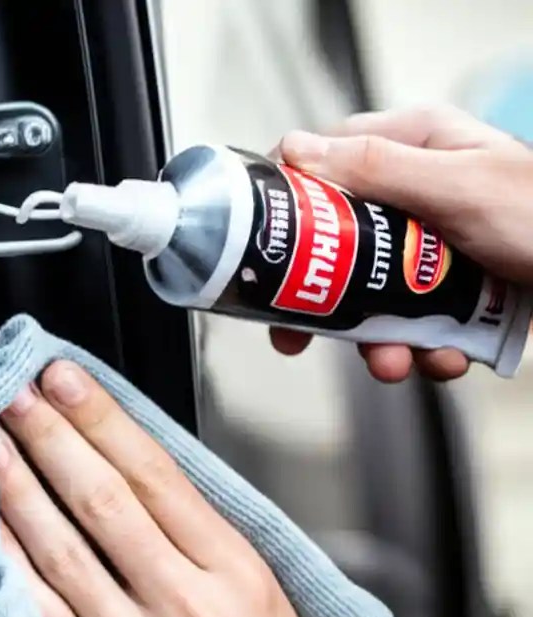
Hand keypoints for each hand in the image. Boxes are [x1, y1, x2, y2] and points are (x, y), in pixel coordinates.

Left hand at [0, 361, 321, 616]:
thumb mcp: (268, 605)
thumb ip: (204, 538)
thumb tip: (133, 465)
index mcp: (238, 582)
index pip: (158, 477)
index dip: (103, 420)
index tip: (69, 381)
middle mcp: (186, 615)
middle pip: (103, 503)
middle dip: (52, 438)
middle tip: (17, 392)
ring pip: (60, 552)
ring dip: (16, 488)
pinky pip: (39, 615)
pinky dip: (8, 562)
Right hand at [269, 104, 532, 382]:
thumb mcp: (458, 186)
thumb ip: (375, 168)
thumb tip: (297, 151)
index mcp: (415, 147)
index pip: (325, 165)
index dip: (290, 211)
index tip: (268, 253)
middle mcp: (418, 193)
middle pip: (336, 245)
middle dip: (328, 299)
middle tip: (303, 333)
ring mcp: (435, 246)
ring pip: (371, 294)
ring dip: (376, 338)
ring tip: (395, 360)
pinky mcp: (455, 291)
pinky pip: (413, 322)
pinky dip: (421, 348)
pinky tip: (441, 358)